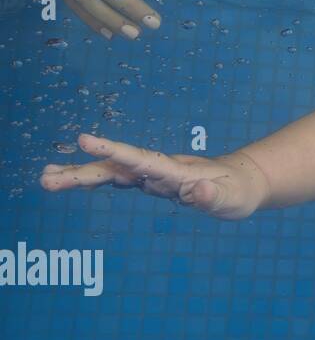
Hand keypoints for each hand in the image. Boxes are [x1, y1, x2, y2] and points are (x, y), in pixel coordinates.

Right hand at [40, 134, 268, 219]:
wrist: (244, 181)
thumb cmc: (239, 191)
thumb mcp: (233, 199)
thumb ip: (215, 197)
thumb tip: (198, 192)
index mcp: (177, 172)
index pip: (141, 160)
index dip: (113, 150)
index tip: (84, 140)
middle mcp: (160, 170)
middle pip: (116, 168)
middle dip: (82, 172)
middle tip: (45, 178)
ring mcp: (154, 176)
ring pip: (113, 173)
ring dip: (81, 175)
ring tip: (47, 179)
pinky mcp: (153, 182)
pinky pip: (119, 179)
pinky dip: (96, 179)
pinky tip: (71, 181)